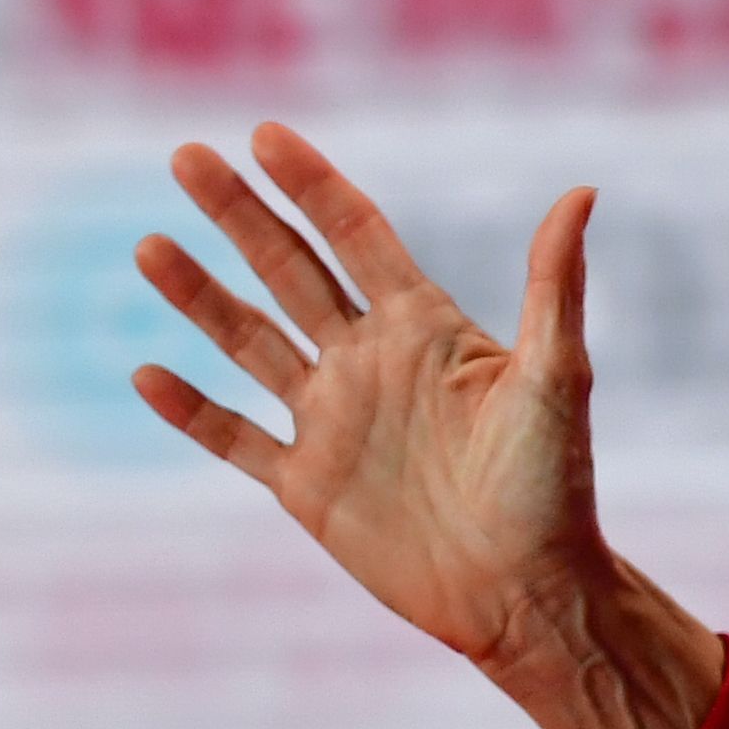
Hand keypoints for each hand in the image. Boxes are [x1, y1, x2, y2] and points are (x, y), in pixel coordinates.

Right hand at [135, 123, 720, 728]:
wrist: (527, 594)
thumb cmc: (554, 486)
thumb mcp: (557, 377)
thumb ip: (554, 285)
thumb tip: (583, 192)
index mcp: (423, 326)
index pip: (355, 233)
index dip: (311, 183)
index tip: (263, 135)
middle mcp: (368, 361)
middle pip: (288, 270)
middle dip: (237, 214)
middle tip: (186, 155)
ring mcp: (332, 421)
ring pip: (249, 342)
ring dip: (199, 296)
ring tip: (147, 246)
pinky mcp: (308, 486)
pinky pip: (236, 438)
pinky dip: (191, 409)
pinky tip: (145, 373)